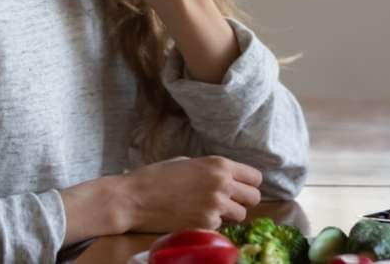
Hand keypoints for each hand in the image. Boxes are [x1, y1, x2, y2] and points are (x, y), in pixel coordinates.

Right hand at [113, 155, 263, 232]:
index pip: (255, 178)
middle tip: (227, 202)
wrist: (134, 198)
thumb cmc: (157, 176)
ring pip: (241, 216)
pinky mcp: (205, 225)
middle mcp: (222, 184)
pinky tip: (193, 217)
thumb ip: (211, 170)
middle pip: (254, 198)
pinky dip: (210, 224)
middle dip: (243, 201)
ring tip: (209, 210)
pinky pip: (220, 227)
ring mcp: (215, 207)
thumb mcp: (188, 162)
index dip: (248, 184)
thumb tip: (228, 179)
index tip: (239, 188)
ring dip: (229, 215)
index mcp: (219, 165)